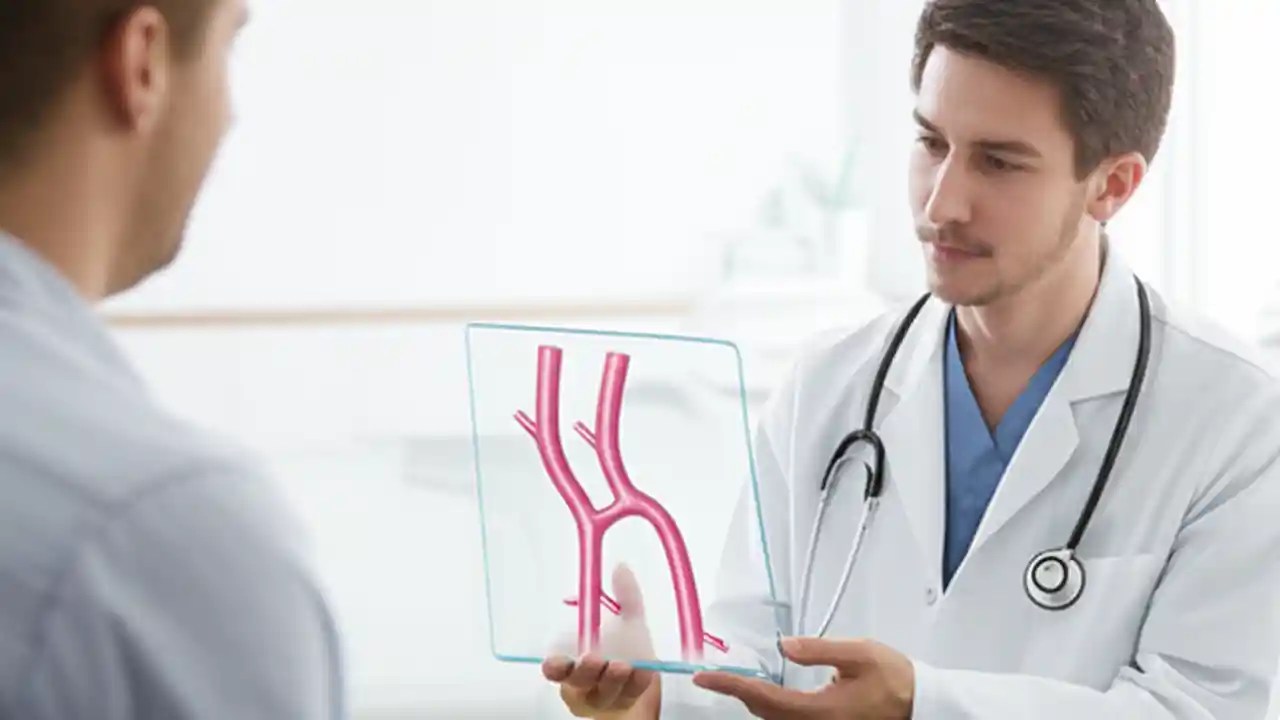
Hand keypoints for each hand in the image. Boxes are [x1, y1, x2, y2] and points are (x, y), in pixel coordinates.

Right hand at [542, 565, 659, 718]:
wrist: (639, 675)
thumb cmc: (622, 646)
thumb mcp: (625, 618)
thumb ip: (624, 596)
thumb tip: (622, 567)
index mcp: (571, 663)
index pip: (556, 669)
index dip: (554, 666)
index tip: (554, 661)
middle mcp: (584, 683)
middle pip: (580, 680)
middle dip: (586, 670)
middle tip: (593, 658)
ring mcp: (605, 696)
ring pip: (605, 691)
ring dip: (612, 679)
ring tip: (621, 666)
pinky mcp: (627, 702)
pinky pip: (632, 693)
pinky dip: (638, 681)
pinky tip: (644, 670)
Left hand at [692, 637, 913, 718]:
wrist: (920, 704)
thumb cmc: (895, 680)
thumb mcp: (860, 653)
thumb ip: (819, 650)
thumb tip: (785, 646)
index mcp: (822, 711)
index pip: (764, 699)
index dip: (732, 687)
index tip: (707, 678)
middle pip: (764, 715)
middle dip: (737, 695)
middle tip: (713, 677)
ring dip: (752, 702)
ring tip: (733, 682)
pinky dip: (769, 708)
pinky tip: (764, 694)